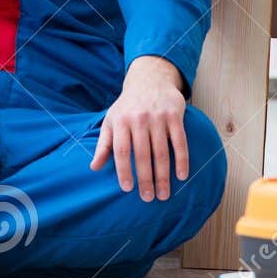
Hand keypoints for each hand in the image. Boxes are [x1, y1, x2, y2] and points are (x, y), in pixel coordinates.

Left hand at [90, 56, 188, 200]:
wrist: (150, 79)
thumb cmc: (128, 106)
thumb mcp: (111, 121)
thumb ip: (103, 145)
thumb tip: (94, 168)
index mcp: (121, 121)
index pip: (122, 151)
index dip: (124, 171)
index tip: (128, 189)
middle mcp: (139, 119)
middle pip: (143, 155)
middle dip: (146, 179)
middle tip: (148, 198)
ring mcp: (158, 117)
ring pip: (162, 152)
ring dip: (164, 175)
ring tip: (164, 194)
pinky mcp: (175, 116)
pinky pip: (180, 141)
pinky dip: (182, 159)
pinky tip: (182, 175)